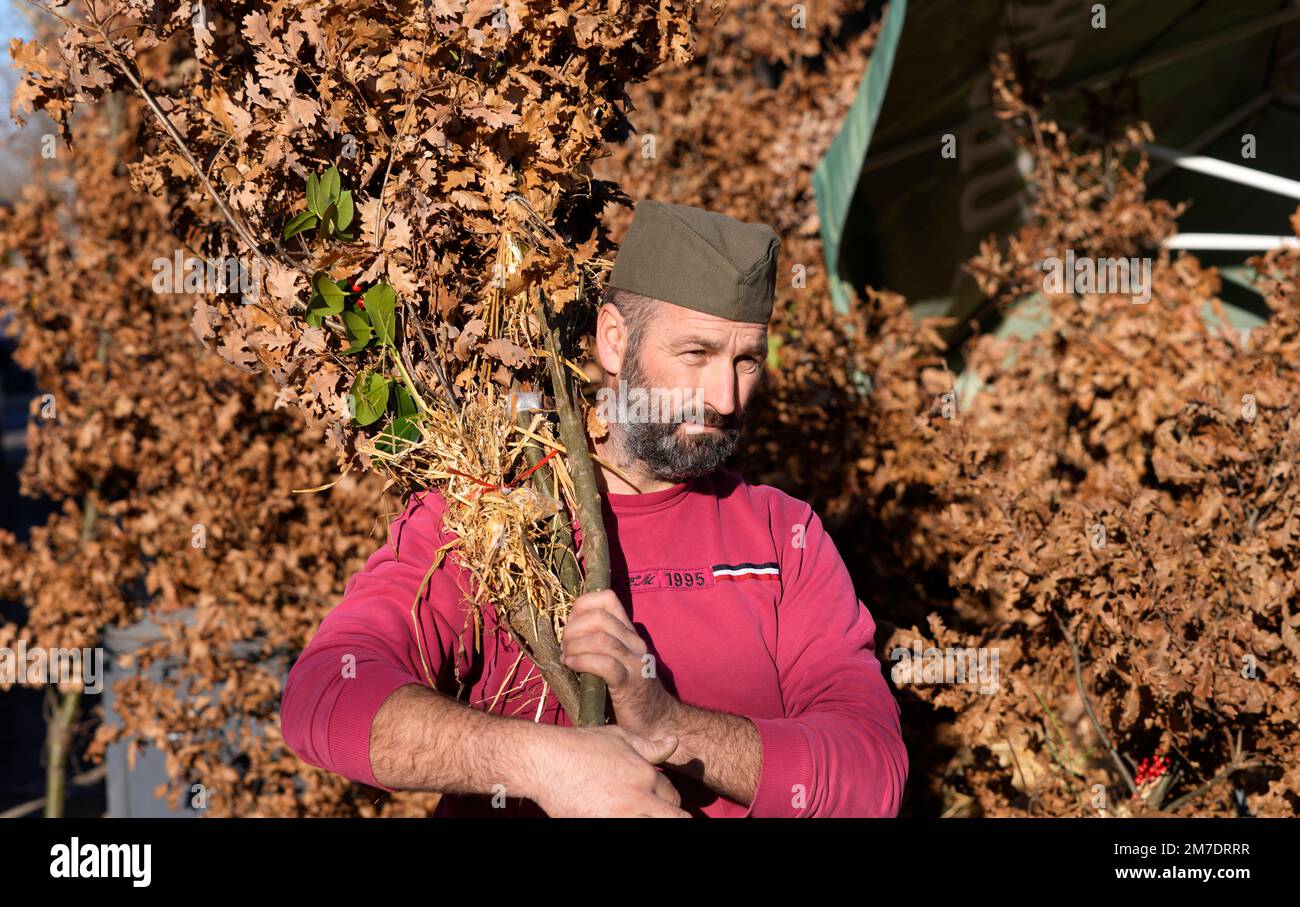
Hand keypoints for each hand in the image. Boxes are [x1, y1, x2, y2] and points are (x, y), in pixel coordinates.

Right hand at [525, 724, 688, 817]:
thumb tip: (674, 742)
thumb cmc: (580, 746)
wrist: (545, 761)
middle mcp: (638, 799)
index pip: (674, 799)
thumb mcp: (619, 738)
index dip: (667, 802)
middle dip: (669, 818)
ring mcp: (620, 817)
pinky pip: (625, 832)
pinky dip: (622, 825)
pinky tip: (610, 815)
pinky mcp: (601, 826)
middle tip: (654, 814)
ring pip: (652, 827)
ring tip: (629, 812)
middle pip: (676, 820)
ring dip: (646, 821)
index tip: (655, 804)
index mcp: (646, 775)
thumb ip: (650, 746)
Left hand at [560, 589, 681, 751]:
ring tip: (566, 657)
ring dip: (575, 646)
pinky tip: (572, 665)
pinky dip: (582, 661)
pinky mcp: (630, 684)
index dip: (582, 605)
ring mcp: (634, 662)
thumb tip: (566, 633)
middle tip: (565, 645)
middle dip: (574, 628)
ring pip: (601, 639)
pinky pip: (605, 664)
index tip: (569, 623)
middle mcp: (635, 643)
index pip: (608, 598)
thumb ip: (600, 644)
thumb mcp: (618, 660)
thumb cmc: (630, 692)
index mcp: (630, 633)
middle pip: (600, 617)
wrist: (657, 722)